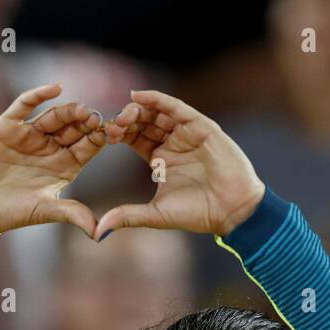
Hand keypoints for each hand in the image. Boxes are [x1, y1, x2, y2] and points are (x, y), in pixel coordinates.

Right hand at [0, 82, 105, 238]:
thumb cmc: (8, 213)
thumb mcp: (43, 211)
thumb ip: (71, 214)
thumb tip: (99, 232)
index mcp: (63, 168)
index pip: (86, 148)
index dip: (98, 139)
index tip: (110, 133)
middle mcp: (49, 149)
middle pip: (73, 129)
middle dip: (86, 122)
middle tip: (96, 117)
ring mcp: (29, 136)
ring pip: (54, 117)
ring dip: (68, 111)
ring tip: (81, 109)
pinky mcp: (7, 126)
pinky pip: (24, 105)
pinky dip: (39, 95)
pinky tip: (55, 88)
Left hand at [93, 90, 264, 239]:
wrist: (231, 211)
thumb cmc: (197, 213)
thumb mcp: (155, 214)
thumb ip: (127, 217)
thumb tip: (97, 233)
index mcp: (160, 158)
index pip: (134, 138)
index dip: (119, 134)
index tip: (104, 136)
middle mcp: (173, 142)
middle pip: (144, 122)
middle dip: (126, 120)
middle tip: (112, 124)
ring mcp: (187, 133)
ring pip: (157, 112)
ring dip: (138, 110)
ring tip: (124, 113)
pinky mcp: (201, 126)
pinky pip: (176, 108)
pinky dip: (158, 100)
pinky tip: (138, 96)